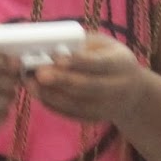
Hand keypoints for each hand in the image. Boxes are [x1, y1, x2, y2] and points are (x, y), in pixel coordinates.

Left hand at [26, 33, 144, 125]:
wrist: (131, 91)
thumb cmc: (110, 58)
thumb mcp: (104, 45)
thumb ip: (81, 43)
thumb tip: (48, 40)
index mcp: (121, 64)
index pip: (99, 64)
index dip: (78, 62)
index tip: (57, 57)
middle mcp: (117, 89)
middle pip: (87, 87)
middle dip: (61, 80)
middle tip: (38, 73)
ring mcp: (106, 108)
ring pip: (75, 104)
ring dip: (50, 94)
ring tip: (29, 82)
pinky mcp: (93, 119)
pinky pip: (69, 113)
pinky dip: (51, 103)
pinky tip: (37, 92)